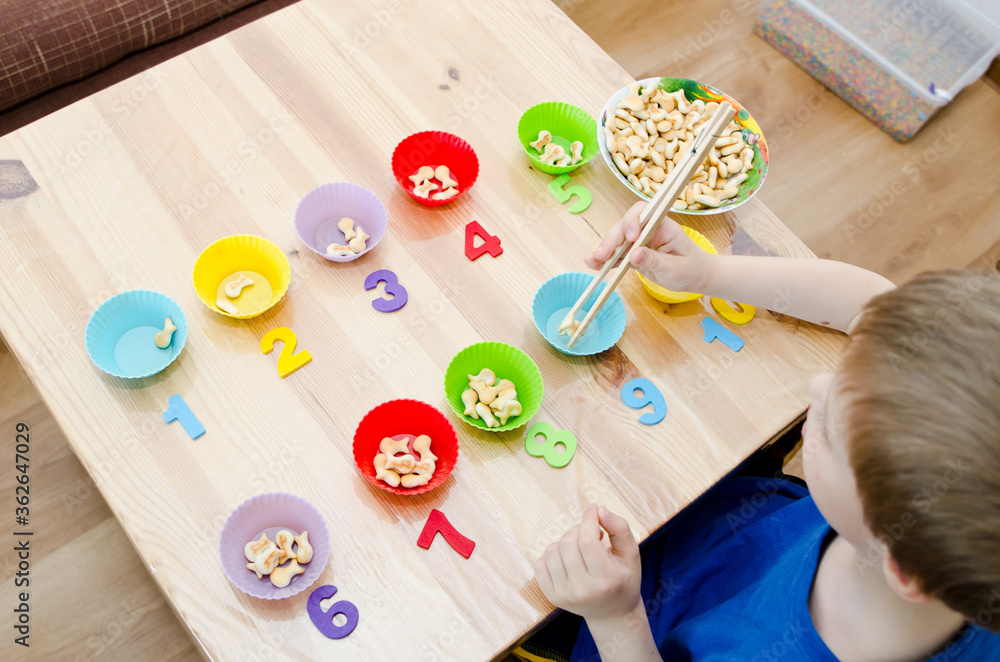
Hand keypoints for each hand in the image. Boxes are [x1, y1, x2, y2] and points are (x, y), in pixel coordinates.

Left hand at [533, 504, 641, 620]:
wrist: (613, 614)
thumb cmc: (624, 579)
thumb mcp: (631, 554)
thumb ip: (620, 528)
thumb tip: (599, 509)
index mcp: (607, 580)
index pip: (588, 541)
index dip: (588, 520)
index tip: (593, 510)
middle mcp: (583, 590)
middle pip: (568, 543)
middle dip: (579, 530)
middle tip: (590, 533)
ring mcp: (564, 595)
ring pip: (552, 550)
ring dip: (565, 541)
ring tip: (580, 548)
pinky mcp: (552, 597)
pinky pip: (540, 563)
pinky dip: (553, 555)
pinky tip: (568, 560)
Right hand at [584, 201, 713, 293]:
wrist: (697, 277)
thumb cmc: (691, 269)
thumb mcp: (675, 268)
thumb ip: (654, 261)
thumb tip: (633, 255)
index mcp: (663, 226)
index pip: (643, 213)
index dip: (632, 221)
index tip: (630, 238)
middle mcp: (648, 230)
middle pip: (624, 227)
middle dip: (611, 240)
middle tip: (601, 255)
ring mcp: (639, 242)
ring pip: (617, 240)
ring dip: (603, 250)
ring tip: (590, 261)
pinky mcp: (634, 254)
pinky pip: (617, 255)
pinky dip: (606, 260)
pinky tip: (593, 265)